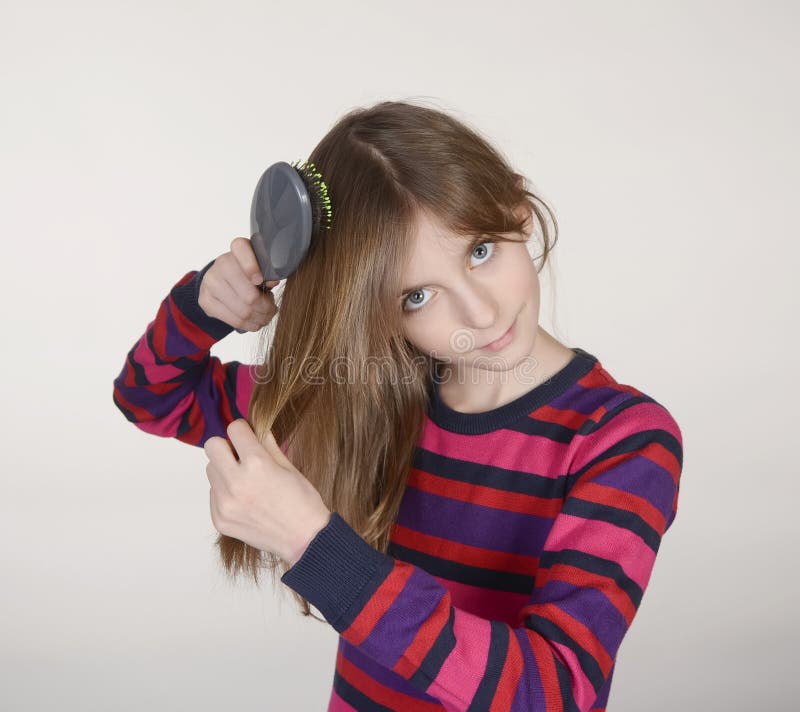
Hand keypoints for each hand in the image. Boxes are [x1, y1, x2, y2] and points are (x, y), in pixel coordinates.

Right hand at [198, 237, 280, 331]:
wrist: (222, 280)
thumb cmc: (249, 274)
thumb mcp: (262, 268)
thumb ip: (269, 273)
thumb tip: (272, 282)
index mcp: (239, 248)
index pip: (241, 249)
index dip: (251, 267)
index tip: (260, 281)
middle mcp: (222, 262)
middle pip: (249, 295)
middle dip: (266, 307)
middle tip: (272, 309)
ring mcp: (211, 282)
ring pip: (243, 311)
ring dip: (259, 318)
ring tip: (265, 316)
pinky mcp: (206, 301)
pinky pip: (234, 320)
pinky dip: (249, 324)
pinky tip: (254, 321)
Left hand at [203, 419, 330, 566]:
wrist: (304, 539)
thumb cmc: (302, 502)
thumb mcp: (289, 466)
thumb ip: (267, 444)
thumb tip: (255, 428)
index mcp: (257, 463)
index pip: (234, 428)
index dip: (244, 430)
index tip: (250, 437)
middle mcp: (236, 482)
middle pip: (212, 446)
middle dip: (227, 447)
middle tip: (242, 458)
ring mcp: (225, 503)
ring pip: (210, 470)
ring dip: (224, 470)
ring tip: (247, 483)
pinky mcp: (219, 519)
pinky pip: (213, 493)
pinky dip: (225, 492)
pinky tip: (245, 501)